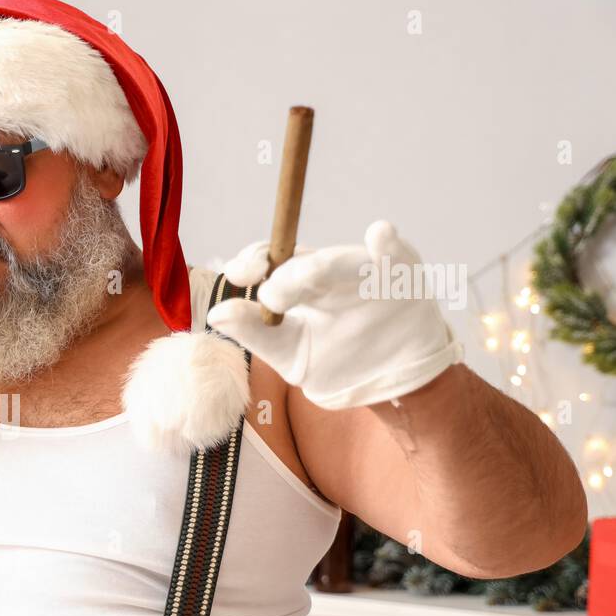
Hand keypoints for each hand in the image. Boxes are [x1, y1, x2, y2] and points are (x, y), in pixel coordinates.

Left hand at [206, 220, 464, 409]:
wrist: (391, 380)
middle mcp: (331, 270)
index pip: (272, 260)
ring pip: (345, 260)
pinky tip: (378, 235)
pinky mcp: (402, 275)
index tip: (238, 273)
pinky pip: (395, 254)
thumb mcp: (289, 353)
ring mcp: (367, 270)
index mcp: (301, 282)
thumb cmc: (337, 361)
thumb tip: (214, 314)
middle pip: (306, 260)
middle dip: (287, 275)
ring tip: (310, 278)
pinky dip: (386, 243)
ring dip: (326, 265)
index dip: (253, 261)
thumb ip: (254, 333)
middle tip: (275, 295)